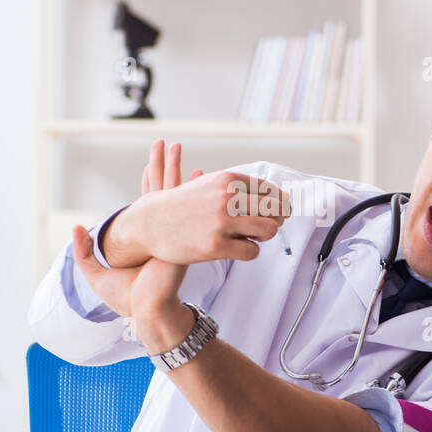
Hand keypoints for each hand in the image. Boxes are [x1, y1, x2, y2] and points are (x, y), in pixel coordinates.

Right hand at [104, 140, 291, 266]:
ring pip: (268, 230)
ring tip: (253, 237)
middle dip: (277, 220)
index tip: (280, 212)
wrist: (150, 223)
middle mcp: (227, 198)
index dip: (280, 203)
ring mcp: (221, 222)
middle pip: (275, 210)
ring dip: (265, 236)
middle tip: (268, 227)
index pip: (271, 191)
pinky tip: (239, 248)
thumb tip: (281, 199)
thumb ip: (241, 189)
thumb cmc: (184, 205)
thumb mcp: (211, 185)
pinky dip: (250, 251)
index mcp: (228, 180)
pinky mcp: (215, 246)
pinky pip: (252, 251)